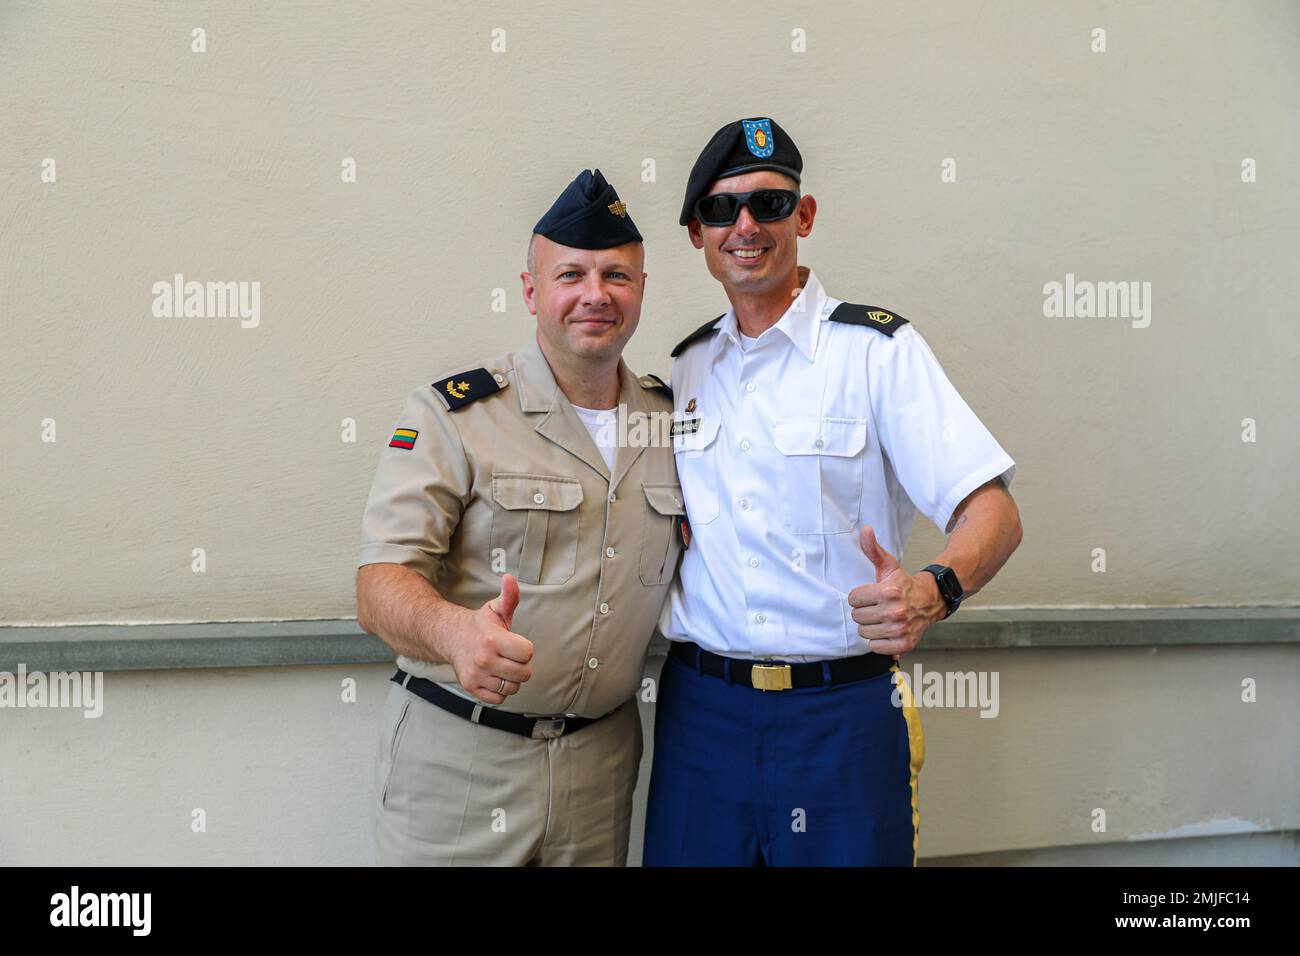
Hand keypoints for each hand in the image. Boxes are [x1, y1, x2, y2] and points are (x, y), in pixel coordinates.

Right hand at [449, 573, 533, 704]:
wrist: (451, 637)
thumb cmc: (480, 625)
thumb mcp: (496, 608)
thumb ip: (509, 596)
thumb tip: (510, 578)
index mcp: (493, 640)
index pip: (527, 653)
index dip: (525, 649)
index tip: (515, 644)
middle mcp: (484, 660)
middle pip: (524, 674)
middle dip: (521, 665)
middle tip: (510, 656)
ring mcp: (477, 676)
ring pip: (512, 688)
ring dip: (511, 679)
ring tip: (502, 666)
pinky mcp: (472, 688)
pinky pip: (499, 699)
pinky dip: (500, 691)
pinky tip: (495, 676)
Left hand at [846, 526, 943, 659]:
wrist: (931, 601)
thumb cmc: (905, 585)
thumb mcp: (889, 565)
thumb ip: (873, 549)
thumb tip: (865, 530)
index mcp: (888, 592)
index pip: (853, 599)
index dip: (859, 596)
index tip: (870, 595)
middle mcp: (895, 612)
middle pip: (857, 617)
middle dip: (864, 611)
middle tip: (876, 607)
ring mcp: (900, 630)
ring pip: (864, 633)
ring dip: (870, 627)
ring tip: (881, 618)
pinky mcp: (904, 644)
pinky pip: (875, 647)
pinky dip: (878, 641)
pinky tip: (886, 631)